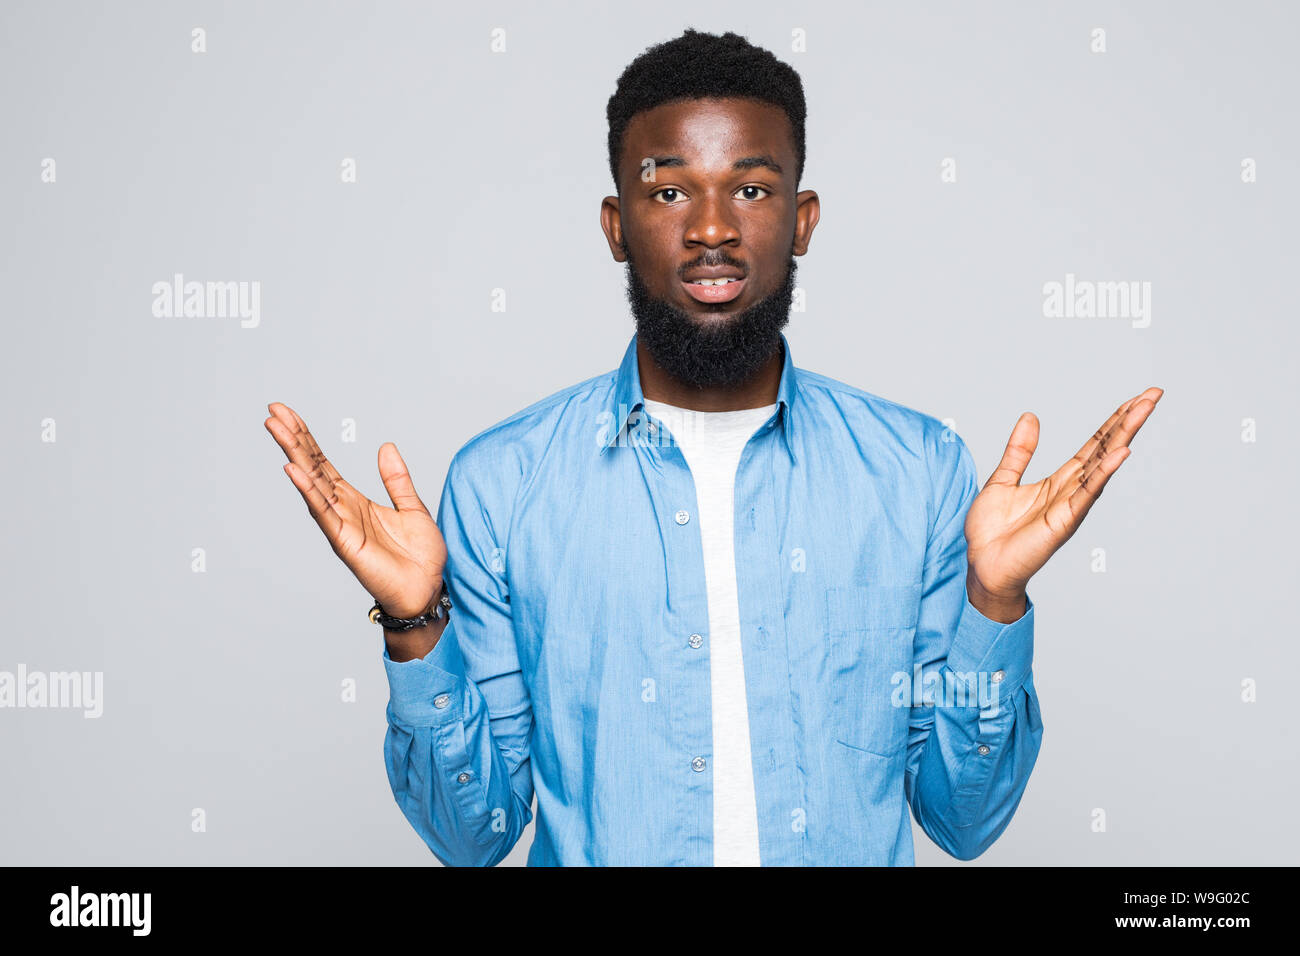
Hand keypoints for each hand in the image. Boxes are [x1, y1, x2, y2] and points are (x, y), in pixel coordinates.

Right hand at [264, 402, 445, 619]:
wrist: (428, 590)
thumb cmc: (420, 558)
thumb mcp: (412, 507)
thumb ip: (397, 479)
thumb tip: (386, 447)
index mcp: (355, 501)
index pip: (324, 463)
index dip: (307, 438)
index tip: (288, 414)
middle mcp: (342, 510)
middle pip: (312, 468)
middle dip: (293, 439)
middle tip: (272, 412)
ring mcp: (340, 525)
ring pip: (312, 484)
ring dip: (294, 456)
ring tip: (276, 429)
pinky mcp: (344, 542)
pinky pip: (323, 512)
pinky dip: (308, 491)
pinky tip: (293, 469)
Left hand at [964, 387, 1163, 618]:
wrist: (981, 566)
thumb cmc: (991, 532)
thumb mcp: (1002, 480)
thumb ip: (1019, 451)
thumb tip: (1031, 417)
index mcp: (1060, 481)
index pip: (1094, 445)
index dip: (1114, 421)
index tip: (1136, 398)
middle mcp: (1072, 491)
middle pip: (1106, 449)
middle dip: (1129, 421)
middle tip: (1153, 394)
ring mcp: (1071, 505)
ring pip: (1103, 465)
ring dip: (1124, 436)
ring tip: (1143, 409)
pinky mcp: (1063, 521)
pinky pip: (1088, 492)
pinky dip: (1104, 472)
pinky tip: (1122, 452)